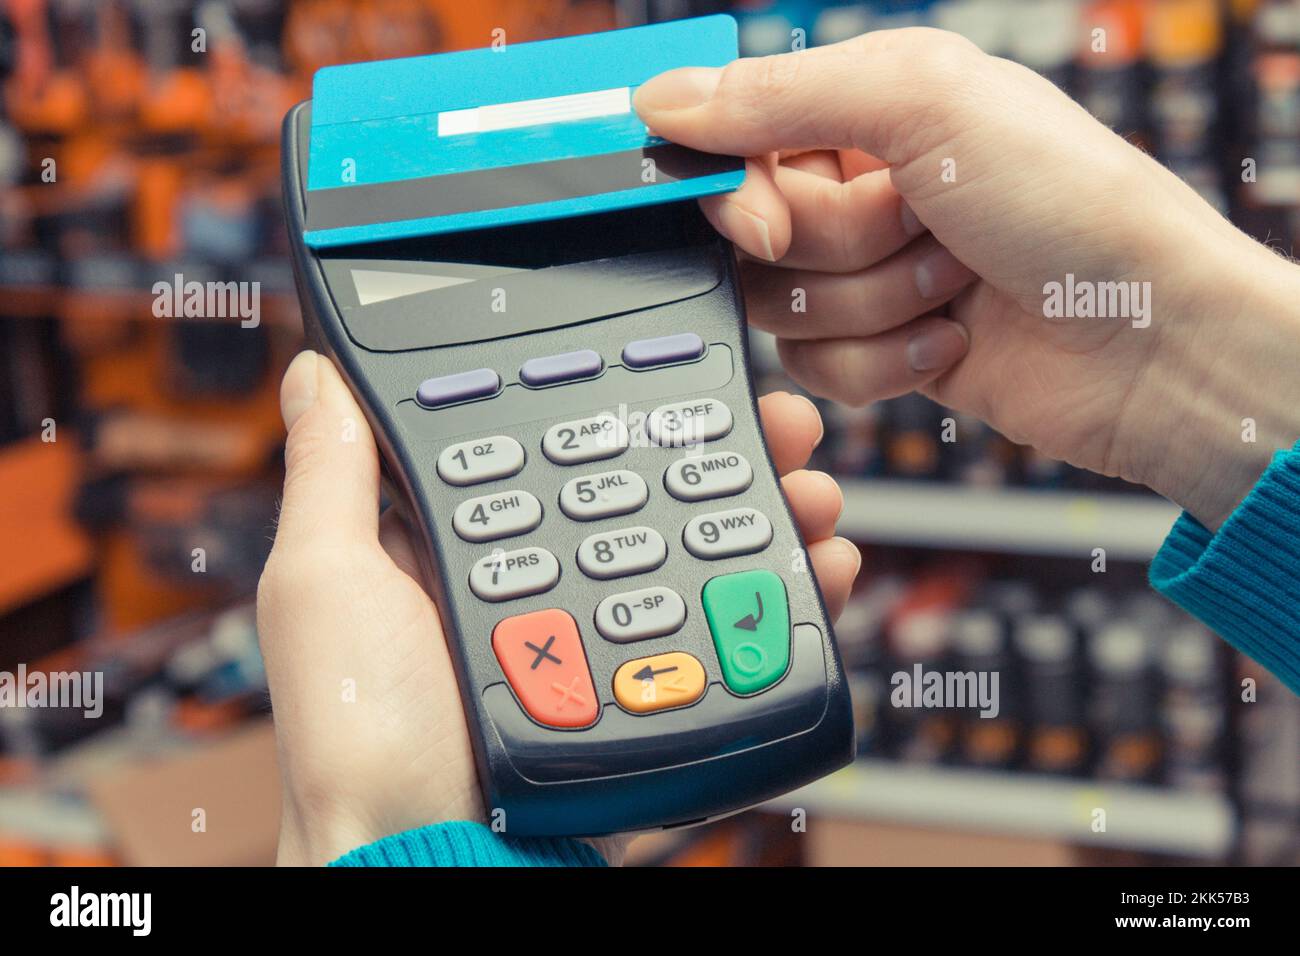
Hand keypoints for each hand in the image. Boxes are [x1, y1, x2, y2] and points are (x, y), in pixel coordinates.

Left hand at [256, 350, 859, 864]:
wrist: (427, 855)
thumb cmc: (356, 732)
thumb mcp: (322, 582)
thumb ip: (331, 476)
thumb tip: (317, 370)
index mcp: (474, 539)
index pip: (565, 442)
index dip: (628, 398)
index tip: (685, 363)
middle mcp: (548, 578)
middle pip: (656, 491)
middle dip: (729, 448)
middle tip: (784, 424)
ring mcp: (605, 636)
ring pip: (706, 556)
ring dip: (773, 514)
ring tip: (814, 493)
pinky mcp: (650, 692)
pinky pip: (728, 636)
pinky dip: (784, 602)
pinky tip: (818, 571)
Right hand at [635, 28, 1299, 528]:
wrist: (1149, 339)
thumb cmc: (1071, 204)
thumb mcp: (924, 105)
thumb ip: (780, 97)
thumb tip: (665, 99)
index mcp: (866, 106)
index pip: (734, 142)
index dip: (736, 191)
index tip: (766, 219)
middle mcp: (862, 187)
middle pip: (755, 235)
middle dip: (839, 244)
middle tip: (917, 226)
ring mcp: (871, 273)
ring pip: (783, 307)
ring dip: (872, 303)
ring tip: (955, 281)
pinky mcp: (884, 349)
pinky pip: (819, 370)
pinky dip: (886, 360)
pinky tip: (953, 335)